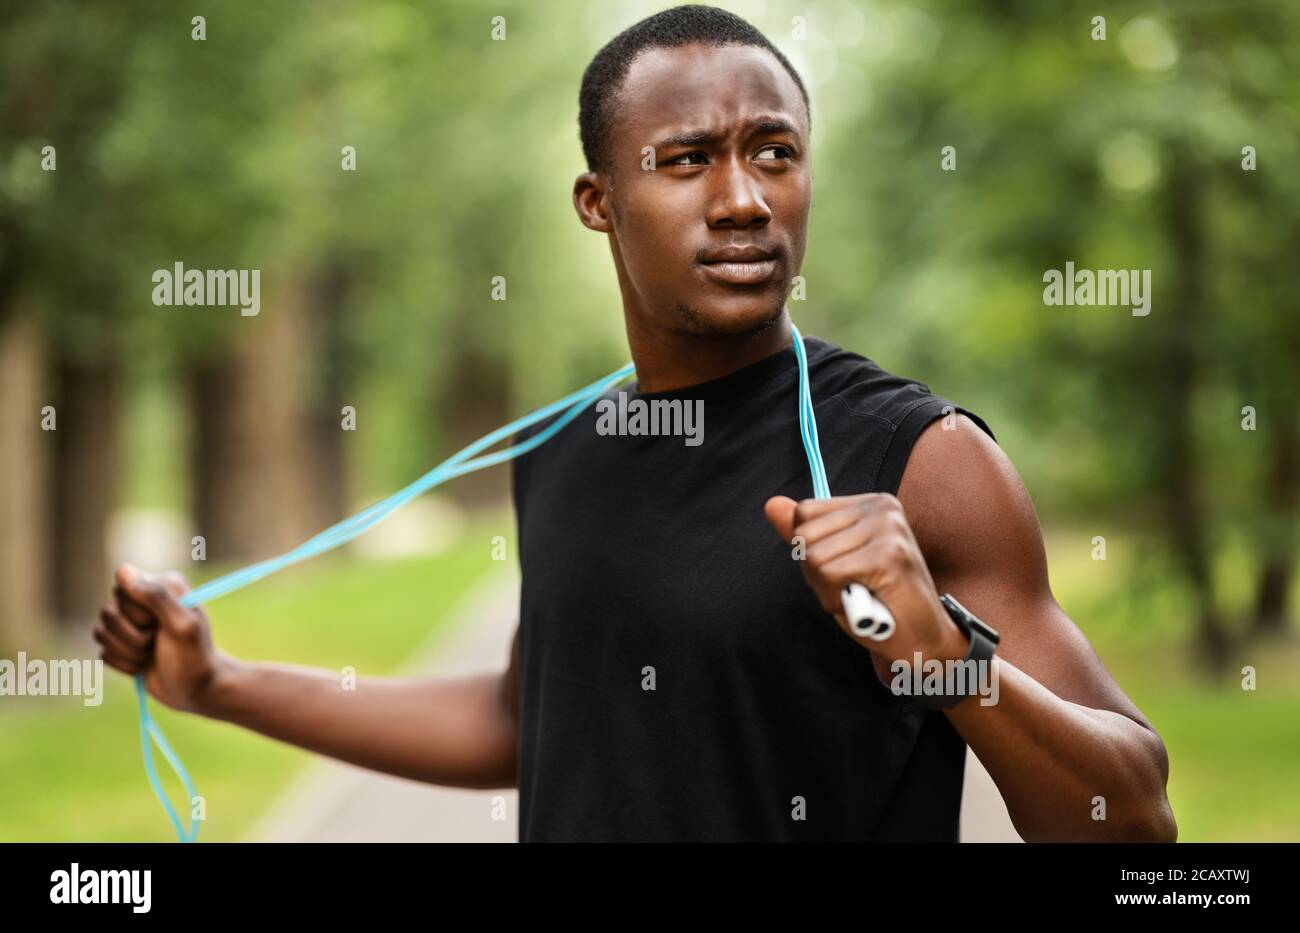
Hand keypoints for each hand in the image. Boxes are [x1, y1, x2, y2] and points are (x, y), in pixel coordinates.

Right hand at [95, 564, 225, 712]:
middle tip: (158, 642)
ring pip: (101, 631)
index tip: (157, 623)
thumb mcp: (182, 626)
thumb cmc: (194, 657)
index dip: (135, 610)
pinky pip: (102, 652)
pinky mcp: (123, 645)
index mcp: (163, 585)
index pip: (123, 585)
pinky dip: (122, 664)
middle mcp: (145, 599)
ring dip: (127, 651)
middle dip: (132, 635)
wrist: (197, 691)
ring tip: (152, 655)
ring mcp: (132, 623)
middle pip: (108, 610)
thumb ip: (157, 596)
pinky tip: (144, 665)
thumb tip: (123, 571)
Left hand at [763, 493, 964, 664]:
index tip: (845, 569)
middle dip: (817, 573)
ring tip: (861, 596)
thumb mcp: (834, 564)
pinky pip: (830, 574)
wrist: (922, 640)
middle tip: (853, 588)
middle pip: (804, 535)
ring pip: (814, 556)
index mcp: (870, 503)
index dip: (811, 551)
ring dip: (828, 590)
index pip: (804, 513)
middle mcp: (882, 508)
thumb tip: (771, 505)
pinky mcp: (889, 556)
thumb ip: (805, 535)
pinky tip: (865, 604)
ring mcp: (888, 529)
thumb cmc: (878, 603)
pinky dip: (838, 598)